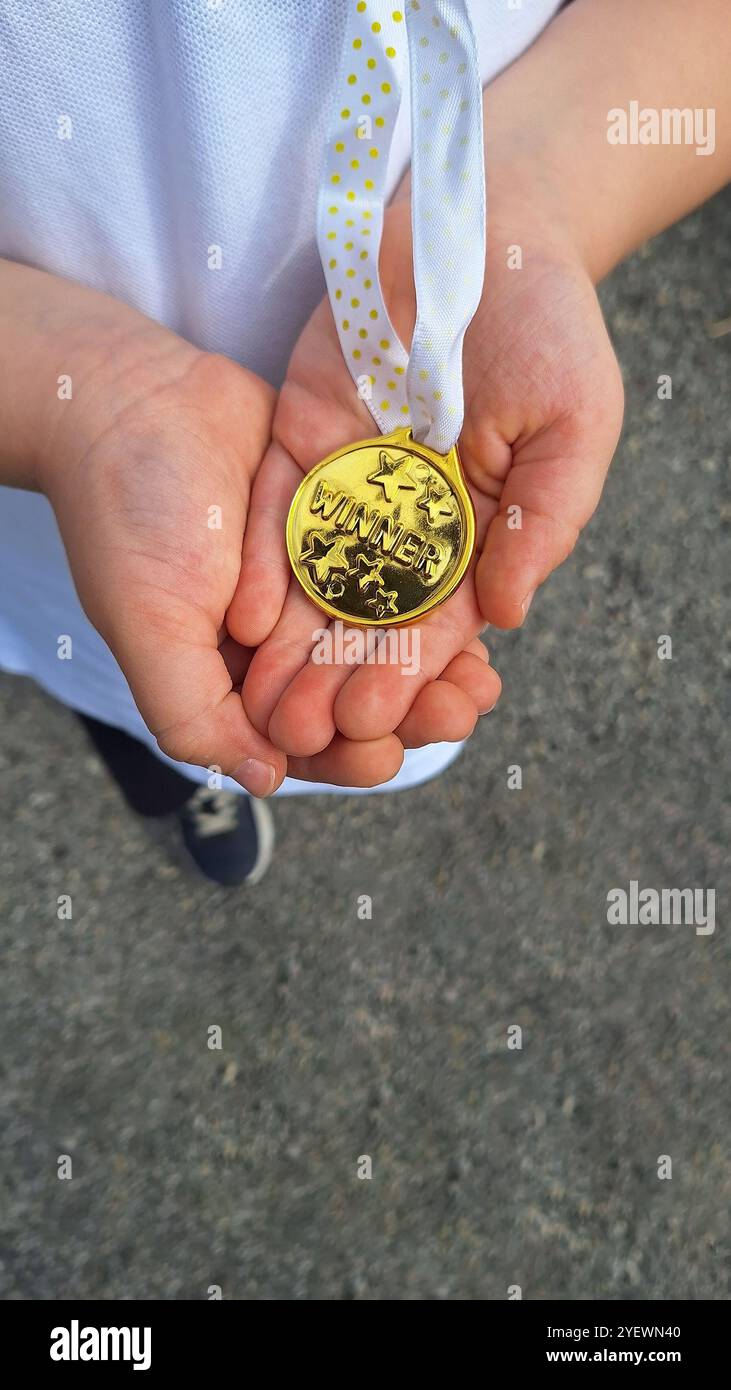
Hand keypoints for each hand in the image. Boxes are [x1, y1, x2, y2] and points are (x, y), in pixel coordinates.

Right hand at [40, 300, 492, 793]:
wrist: (131, 400)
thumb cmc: (128, 517)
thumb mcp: (148, 625)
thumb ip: (194, 711)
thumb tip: (264, 780)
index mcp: (233, 674)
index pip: (300, 737)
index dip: (346, 754)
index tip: (386, 754)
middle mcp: (280, 639)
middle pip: (355, 692)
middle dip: (410, 712)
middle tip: (458, 714)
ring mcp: (315, 584)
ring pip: (385, 639)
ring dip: (435, 664)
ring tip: (482, 680)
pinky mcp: (344, 527)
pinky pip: (399, 569)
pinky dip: (435, 593)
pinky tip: (479, 609)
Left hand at [228, 191, 621, 755]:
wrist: (481, 225)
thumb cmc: (547, 325)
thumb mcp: (574, 423)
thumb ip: (544, 519)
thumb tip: (508, 616)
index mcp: (476, 533)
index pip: (440, 622)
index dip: (408, 674)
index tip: (377, 720)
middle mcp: (407, 523)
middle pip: (366, 617)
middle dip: (335, 676)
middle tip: (302, 734)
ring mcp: (349, 484)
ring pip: (313, 580)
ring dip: (288, 645)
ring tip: (260, 702)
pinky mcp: (299, 440)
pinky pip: (272, 510)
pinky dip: (257, 564)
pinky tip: (238, 617)